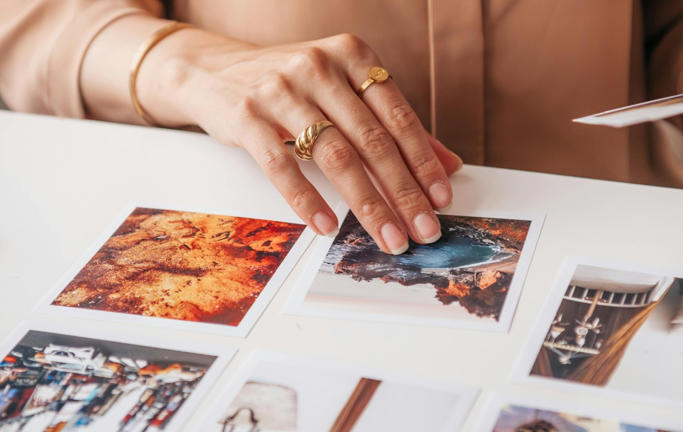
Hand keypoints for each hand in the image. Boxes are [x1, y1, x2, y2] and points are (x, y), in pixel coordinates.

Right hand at [139, 30, 462, 253]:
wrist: (212, 70)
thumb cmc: (291, 86)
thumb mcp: (343, 93)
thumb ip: (394, 125)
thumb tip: (449, 164)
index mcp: (352, 56)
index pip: (398, 116)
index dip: (423, 162)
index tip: (441, 200)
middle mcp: (319, 66)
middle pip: (371, 140)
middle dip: (402, 192)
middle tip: (422, 230)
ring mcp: (281, 89)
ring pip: (334, 155)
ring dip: (366, 204)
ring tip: (387, 237)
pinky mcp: (246, 116)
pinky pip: (282, 165)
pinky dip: (307, 200)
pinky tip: (327, 226)